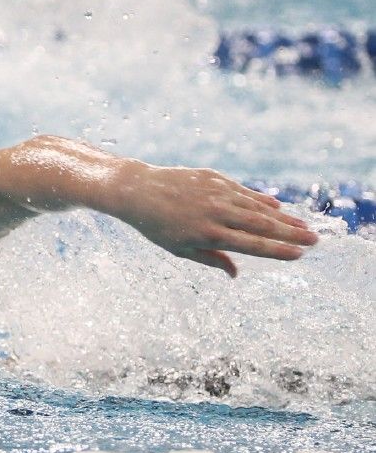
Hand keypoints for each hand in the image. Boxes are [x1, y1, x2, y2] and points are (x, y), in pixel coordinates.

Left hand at [112, 164, 317, 276]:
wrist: (139, 191)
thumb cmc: (158, 226)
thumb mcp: (180, 249)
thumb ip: (211, 260)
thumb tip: (236, 274)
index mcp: (208, 234)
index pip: (251, 245)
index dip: (276, 251)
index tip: (298, 255)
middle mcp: (216, 213)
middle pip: (261, 225)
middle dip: (290, 234)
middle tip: (314, 241)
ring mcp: (217, 193)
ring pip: (257, 207)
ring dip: (282, 217)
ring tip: (303, 226)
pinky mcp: (214, 178)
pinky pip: (243, 191)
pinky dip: (261, 200)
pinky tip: (278, 207)